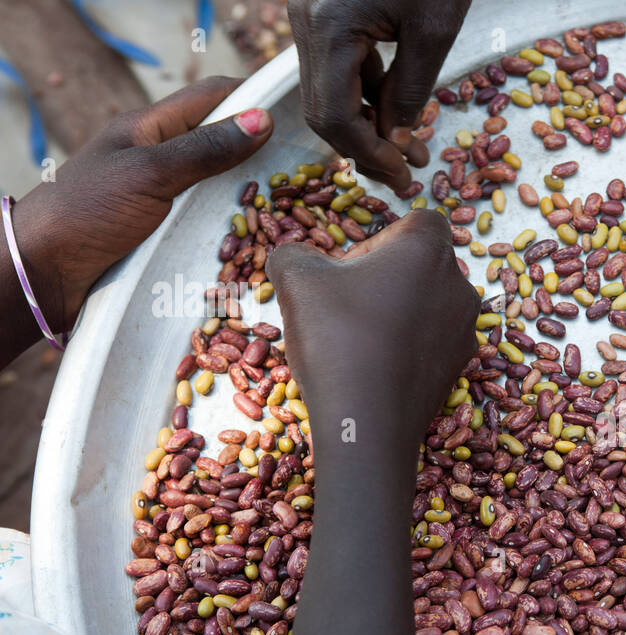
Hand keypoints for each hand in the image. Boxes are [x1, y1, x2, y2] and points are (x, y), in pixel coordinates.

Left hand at [11, 77, 273, 336]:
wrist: (43, 271)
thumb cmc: (87, 211)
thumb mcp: (150, 173)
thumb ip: (205, 149)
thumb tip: (262, 119)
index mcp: (152, 129)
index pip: (213, 97)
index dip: (253, 97)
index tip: (296, 113)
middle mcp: (162, 161)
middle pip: (224, 145)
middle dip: (263, 154)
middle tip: (307, 168)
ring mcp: (166, 200)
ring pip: (223, 190)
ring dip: (254, 199)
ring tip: (296, 210)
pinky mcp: (167, 237)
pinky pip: (212, 227)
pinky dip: (238, 232)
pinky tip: (264, 244)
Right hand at [265, 209, 478, 451]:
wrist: (367, 421)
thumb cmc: (336, 337)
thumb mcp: (297, 279)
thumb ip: (294, 252)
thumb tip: (296, 255)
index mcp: (429, 250)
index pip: (418, 221)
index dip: (381, 237)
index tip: (350, 267)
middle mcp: (460, 285)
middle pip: (422, 265)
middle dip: (385, 277)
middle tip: (347, 303)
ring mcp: (465, 329)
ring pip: (427, 304)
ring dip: (395, 311)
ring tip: (356, 337)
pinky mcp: (459, 366)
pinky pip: (430, 340)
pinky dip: (405, 344)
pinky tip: (373, 364)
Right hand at [289, 0, 471, 191]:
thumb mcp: (434, 29)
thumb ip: (411, 89)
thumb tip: (396, 138)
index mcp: (328, 27)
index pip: (333, 116)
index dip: (367, 155)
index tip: (400, 177)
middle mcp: (304, 22)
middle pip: (321, 108)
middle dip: (363, 146)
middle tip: (403, 173)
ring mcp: (308, 13)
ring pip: (326, 88)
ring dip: (365, 121)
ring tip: (408, 147)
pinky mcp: (321, 8)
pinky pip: (336, 62)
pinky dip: (363, 90)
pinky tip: (395, 106)